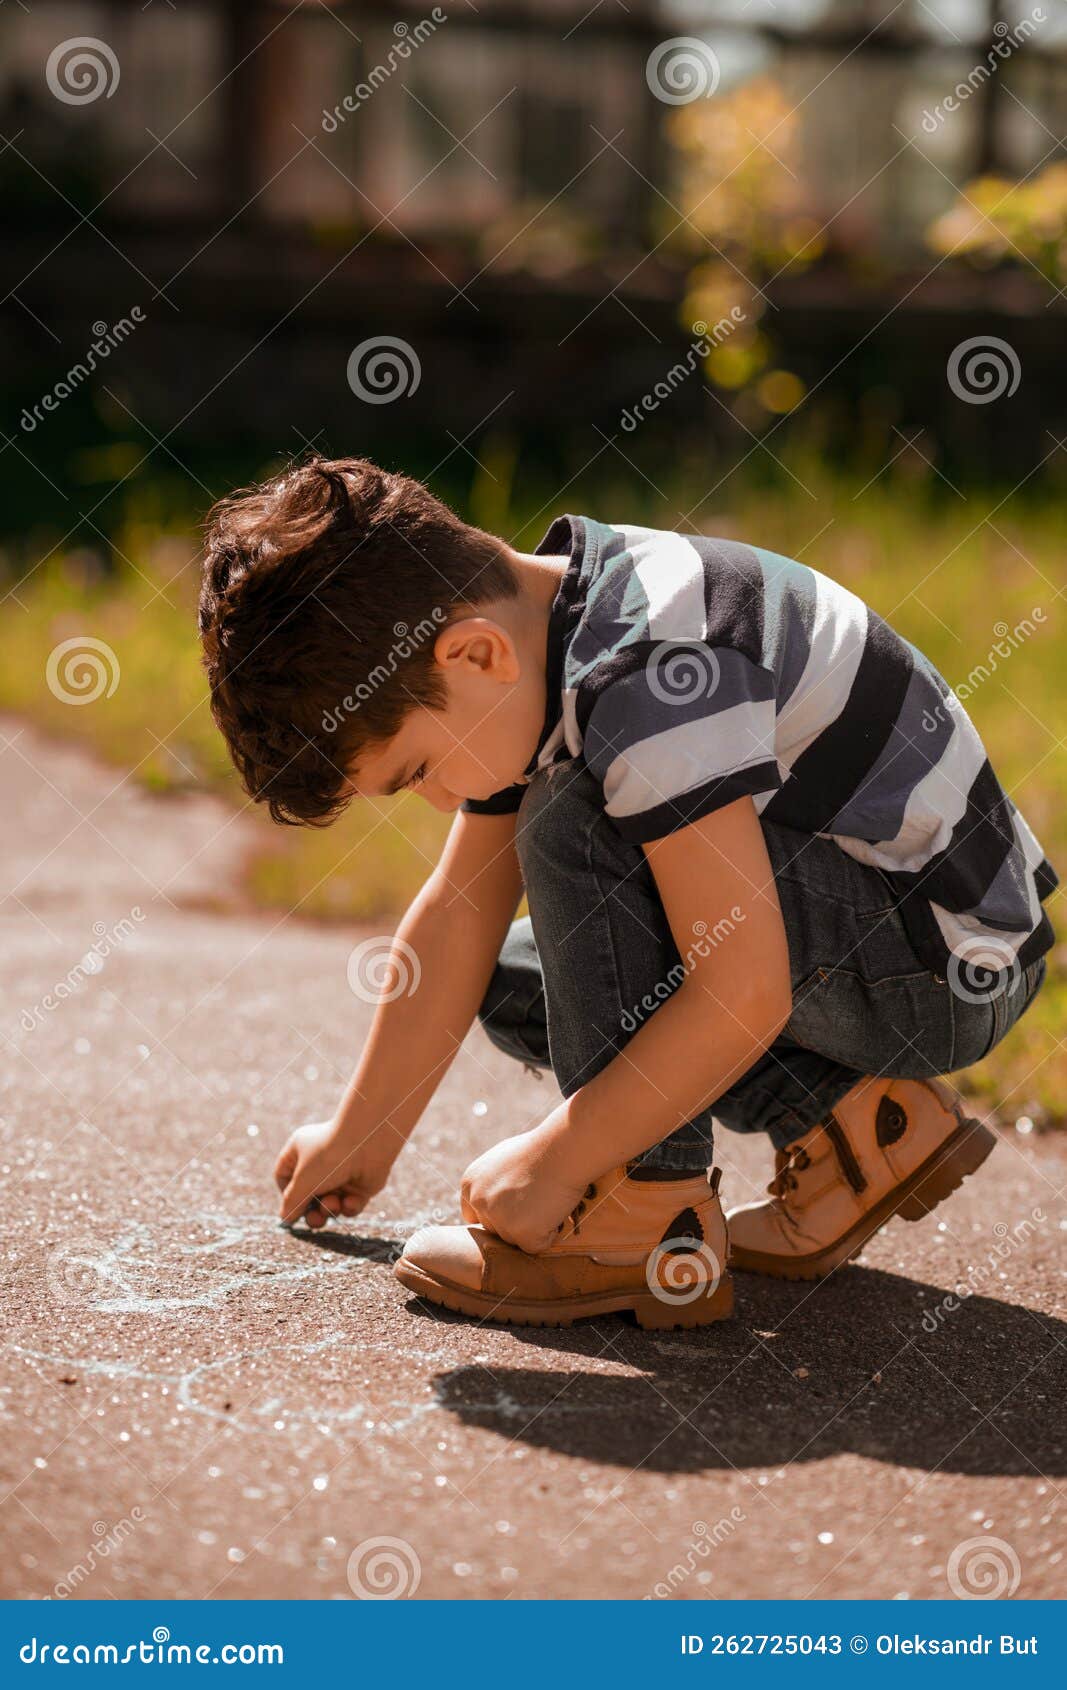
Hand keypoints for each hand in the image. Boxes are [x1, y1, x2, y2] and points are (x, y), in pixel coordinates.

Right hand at [274, 1119, 392, 1227]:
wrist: (370, 1142)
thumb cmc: (330, 1156)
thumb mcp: (303, 1181)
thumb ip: (292, 1203)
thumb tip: (286, 1218)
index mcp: (300, 1152)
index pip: (285, 1178)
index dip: (287, 1196)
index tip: (292, 1207)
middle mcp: (319, 1163)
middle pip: (309, 1197)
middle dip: (312, 1211)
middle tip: (316, 1220)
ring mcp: (341, 1174)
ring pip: (330, 1203)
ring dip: (330, 1208)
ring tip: (334, 1204)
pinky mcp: (360, 1184)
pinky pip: (350, 1204)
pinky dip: (349, 1207)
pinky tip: (351, 1201)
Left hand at [460, 1128, 587, 1253]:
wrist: (563, 1149)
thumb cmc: (541, 1149)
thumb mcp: (503, 1159)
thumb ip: (492, 1183)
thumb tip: (491, 1202)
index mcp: (470, 1184)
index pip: (474, 1216)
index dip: (497, 1215)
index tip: (515, 1207)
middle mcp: (479, 1202)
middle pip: (495, 1231)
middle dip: (516, 1223)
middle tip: (538, 1199)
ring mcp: (499, 1219)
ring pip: (515, 1240)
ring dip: (533, 1227)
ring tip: (547, 1199)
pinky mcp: (521, 1233)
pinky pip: (535, 1247)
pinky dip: (548, 1235)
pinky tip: (554, 1210)